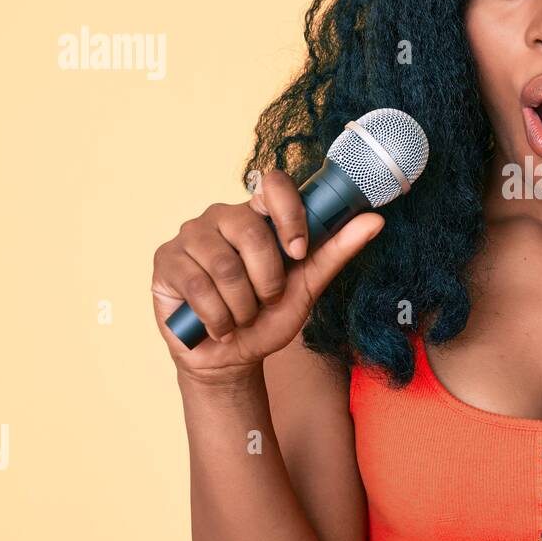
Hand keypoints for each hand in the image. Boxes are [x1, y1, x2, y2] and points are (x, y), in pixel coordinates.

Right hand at [151, 169, 382, 384]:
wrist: (232, 356)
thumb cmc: (269, 316)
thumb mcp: (309, 285)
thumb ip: (337, 250)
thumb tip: (375, 220)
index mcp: (260, 214)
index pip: (274, 183)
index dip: (290, 216)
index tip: (300, 252)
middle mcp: (223, 216)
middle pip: (251, 232)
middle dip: (267, 280)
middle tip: (266, 301)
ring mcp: (191, 235)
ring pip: (225, 266)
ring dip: (242, 306)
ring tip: (241, 316)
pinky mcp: (166, 260)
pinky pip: (198, 286)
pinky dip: (217, 317)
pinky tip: (218, 325)